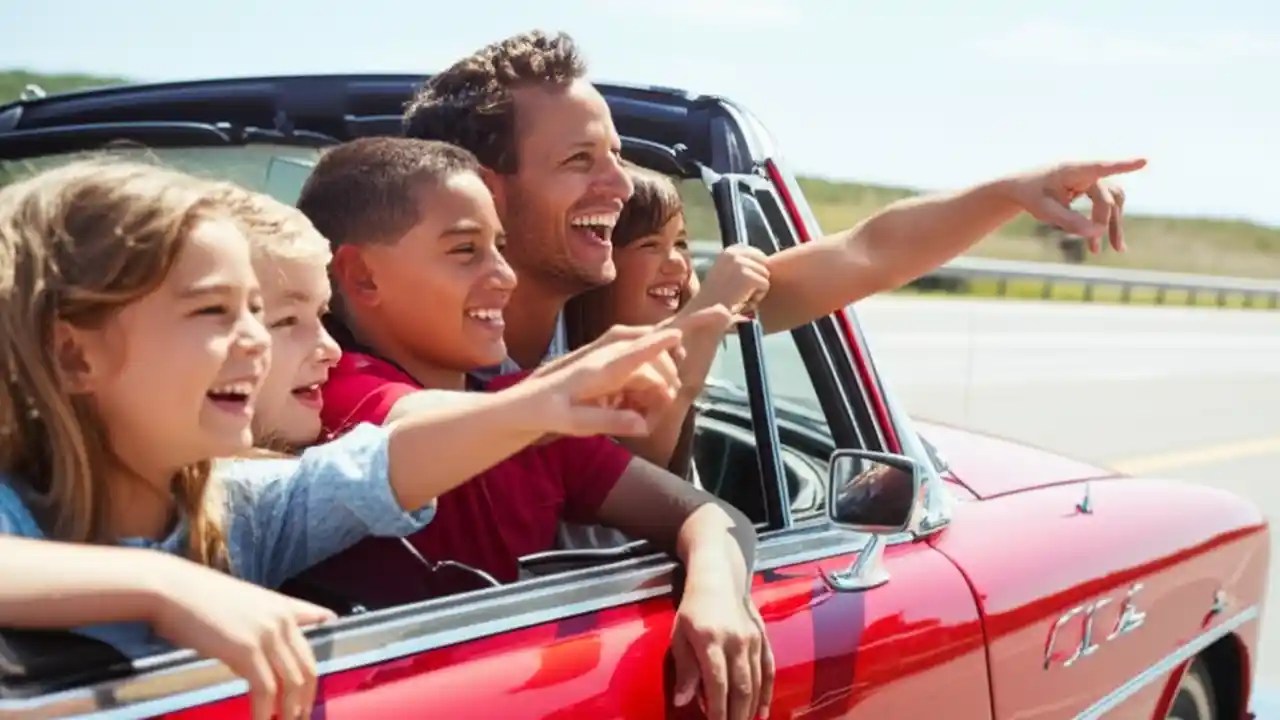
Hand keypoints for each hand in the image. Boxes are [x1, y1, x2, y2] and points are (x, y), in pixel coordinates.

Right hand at [147, 556, 335, 719]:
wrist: (170, 588)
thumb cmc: (197, 598)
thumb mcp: (242, 606)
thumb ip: (261, 627)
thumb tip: (262, 661)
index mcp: (284, 607)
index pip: (311, 645)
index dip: (312, 676)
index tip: (309, 697)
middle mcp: (283, 620)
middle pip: (307, 668)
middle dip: (304, 699)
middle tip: (298, 719)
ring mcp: (267, 634)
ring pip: (292, 682)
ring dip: (289, 711)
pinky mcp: (247, 650)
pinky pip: (266, 690)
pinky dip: (265, 712)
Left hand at [534, 329, 685, 436]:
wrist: (523, 405)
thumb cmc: (544, 413)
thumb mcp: (573, 422)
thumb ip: (609, 420)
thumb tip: (644, 425)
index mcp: (596, 370)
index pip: (631, 353)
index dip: (656, 343)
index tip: (677, 334)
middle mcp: (604, 357)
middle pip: (649, 355)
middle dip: (666, 377)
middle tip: (663, 410)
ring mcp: (605, 357)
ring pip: (645, 360)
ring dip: (656, 382)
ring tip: (649, 415)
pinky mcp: (605, 365)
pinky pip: (636, 367)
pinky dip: (644, 386)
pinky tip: (634, 409)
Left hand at [671, 586, 774, 719]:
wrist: (719, 578)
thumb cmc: (693, 609)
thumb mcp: (679, 635)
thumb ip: (685, 669)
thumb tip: (683, 701)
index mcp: (710, 640)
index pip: (717, 683)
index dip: (717, 710)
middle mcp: (735, 641)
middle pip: (741, 687)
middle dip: (736, 715)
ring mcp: (753, 640)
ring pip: (756, 682)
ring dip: (750, 709)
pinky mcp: (763, 639)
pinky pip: (769, 670)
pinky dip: (767, 693)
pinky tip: (762, 712)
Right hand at [687, 246, 770, 316]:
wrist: (707, 312)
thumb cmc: (718, 298)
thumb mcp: (726, 273)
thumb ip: (742, 263)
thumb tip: (765, 260)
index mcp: (729, 251)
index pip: (758, 254)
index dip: (755, 271)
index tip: (742, 283)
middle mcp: (734, 253)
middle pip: (764, 264)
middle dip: (757, 279)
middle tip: (740, 291)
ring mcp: (740, 264)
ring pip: (765, 275)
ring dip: (756, 289)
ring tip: (739, 297)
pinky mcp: (747, 277)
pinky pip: (765, 286)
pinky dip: (756, 297)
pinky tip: (742, 301)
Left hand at [1006, 158, 1146, 253]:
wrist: (1023, 187)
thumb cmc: (1032, 194)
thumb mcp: (1044, 211)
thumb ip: (1068, 221)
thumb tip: (1097, 233)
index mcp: (1071, 170)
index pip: (1100, 167)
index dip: (1123, 165)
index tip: (1144, 160)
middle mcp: (1086, 172)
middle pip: (1106, 198)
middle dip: (1105, 223)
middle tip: (1095, 249)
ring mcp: (1093, 179)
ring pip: (1113, 201)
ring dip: (1114, 224)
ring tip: (1116, 249)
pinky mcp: (1094, 188)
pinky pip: (1109, 204)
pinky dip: (1110, 222)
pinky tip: (1113, 242)